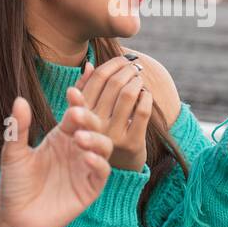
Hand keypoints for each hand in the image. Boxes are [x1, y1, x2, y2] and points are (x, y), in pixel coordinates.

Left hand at [0, 87, 113, 226]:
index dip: (78, 100)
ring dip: (96, 139)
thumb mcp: (14, 153)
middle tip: (76, 114)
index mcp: (61, 136)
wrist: (15, 217)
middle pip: (94, 125)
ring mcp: (85, 167)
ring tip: (80, 138)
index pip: (76, 112)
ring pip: (104, 146)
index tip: (71, 91)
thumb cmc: (15, 183)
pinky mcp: (90, 188)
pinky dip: (98, 162)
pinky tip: (86, 158)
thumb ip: (19, 128)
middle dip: (88, 117)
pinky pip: (102, 172)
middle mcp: (77, 148)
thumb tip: (19, 99)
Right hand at [74, 56, 151, 171]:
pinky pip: (143, 111)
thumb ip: (86, 89)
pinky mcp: (132, 143)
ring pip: (128, 95)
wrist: (119, 168)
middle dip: (126, 69)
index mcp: (80, 114)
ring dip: (137, 80)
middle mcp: (95, 125)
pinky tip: (146, 94)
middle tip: (133, 66)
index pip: (96, 79)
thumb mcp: (88, 113)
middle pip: (113, 84)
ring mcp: (113, 135)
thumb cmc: (102, 133)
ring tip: (139, 78)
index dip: (111, 64)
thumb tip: (90, 65)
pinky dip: (147, 96)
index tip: (121, 59)